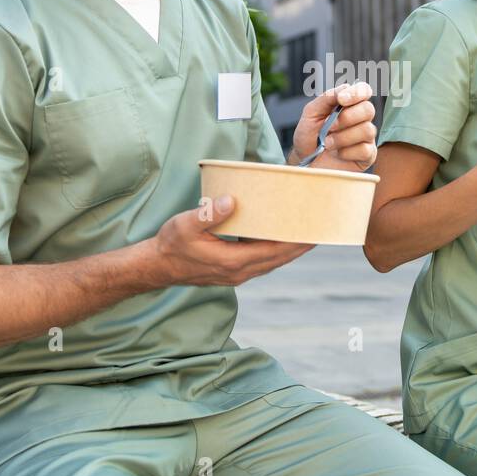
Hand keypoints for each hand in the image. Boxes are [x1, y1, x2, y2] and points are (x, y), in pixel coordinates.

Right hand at [151, 196, 313, 285]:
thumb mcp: (186, 224)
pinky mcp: (233, 272)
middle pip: (278, 260)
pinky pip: (262, 263)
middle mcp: (239, 272)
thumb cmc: (171, 244)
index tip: (312, 233)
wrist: (157, 266)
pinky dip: (276, 253)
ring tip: (307, 236)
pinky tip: (282, 242)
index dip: (294, 244)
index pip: (273, 253)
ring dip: (290, 252)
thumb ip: (208, 214)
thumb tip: (231, 201)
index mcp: (232, 262)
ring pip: (272, 263)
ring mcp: (236, 275)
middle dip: (300, 248)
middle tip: (320, 232)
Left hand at [288, 81, 376, 170]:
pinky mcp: (368, 155)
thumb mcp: (311, 114)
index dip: (357, 93)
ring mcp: (366, 138)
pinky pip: (365, 150)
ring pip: (367, 130)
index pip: (363, 90)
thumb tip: (343, 89)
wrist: (305, 163)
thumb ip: (326, 99)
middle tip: (329, 127)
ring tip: (327, 143)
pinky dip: (347, 152)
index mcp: (349, 104)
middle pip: (368, 109)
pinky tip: (338, 154)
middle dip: (346, 118)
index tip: (341, 100)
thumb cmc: (308, 137)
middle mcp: (360, 119)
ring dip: (343, 137)